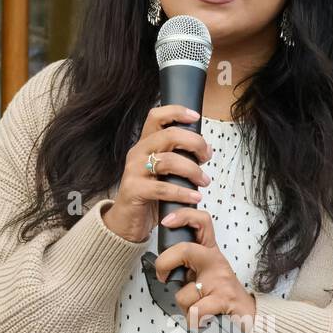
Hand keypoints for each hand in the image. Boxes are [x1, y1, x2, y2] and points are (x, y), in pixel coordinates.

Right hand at [102, 103, 210, 241]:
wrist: (126, 220)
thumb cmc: (149, 195)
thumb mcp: (164, 172)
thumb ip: (181, 158)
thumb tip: (205, 149)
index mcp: (145, 144)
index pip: (156, 116)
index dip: (176, 112)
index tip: (195, 117)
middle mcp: (137, 153)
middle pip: (168, 135)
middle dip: (194, 143)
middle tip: (206, 156)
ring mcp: (134, 170)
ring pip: (169, 161)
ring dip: (192, 171)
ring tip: (204, 181)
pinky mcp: (134, 189)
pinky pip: (163, 188)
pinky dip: (183, 193)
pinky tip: (195, 197)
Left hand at [153, 206, 256, 328]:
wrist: (250, 317)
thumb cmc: (223, 296)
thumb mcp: (205, 274)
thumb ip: (188, 266)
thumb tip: (165, 268)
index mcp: (209, 252)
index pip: (201, 222)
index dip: (183, 216)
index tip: (166, 221)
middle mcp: (215, 262)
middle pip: (185, 250)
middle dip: (165, 264)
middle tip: (163, 277)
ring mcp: (220, 280)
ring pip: (185, 292)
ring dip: (184, 307)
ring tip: (198, 308)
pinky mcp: (223, 299)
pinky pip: (195, 310)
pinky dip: (193, 320)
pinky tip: (202, 320)